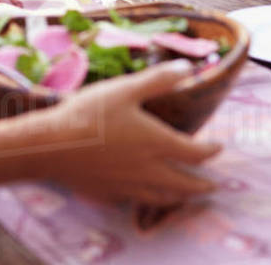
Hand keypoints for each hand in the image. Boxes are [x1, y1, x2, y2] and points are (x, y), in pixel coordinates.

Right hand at [44, 61, 221, 204]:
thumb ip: (159, 79)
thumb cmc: (89, 113)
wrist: (51, 146)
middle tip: (214, 187)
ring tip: (184, 196)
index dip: (211, 150)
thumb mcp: (126, 88)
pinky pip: (135, 201)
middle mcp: (149, 170)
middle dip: (203, 185)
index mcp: (157, 143)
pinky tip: (141, 194)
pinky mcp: (109, 194)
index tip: (218, 147)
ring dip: (179, 197)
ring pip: (162, 198)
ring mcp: (129, 186)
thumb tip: (189, 68)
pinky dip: (146, 200)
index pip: (196, 152)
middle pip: (185, 184)